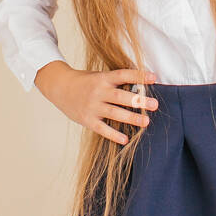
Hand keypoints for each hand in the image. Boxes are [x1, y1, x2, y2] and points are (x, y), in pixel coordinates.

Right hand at [36, 63, 159, 145]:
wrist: (60, 87)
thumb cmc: (85, 82)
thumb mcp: (99, 76)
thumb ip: (116, 82)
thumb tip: (141, 85)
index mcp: (103, 78)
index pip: (123, 75)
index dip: (138, 76)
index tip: (153, 78)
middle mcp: (98, 92)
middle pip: (120, 96)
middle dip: (138, 101)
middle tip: (154, 104)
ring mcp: (92, 106)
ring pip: (114, 113)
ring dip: (131, 118)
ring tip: (146, 122)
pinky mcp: (87, 119)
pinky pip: (102, 129)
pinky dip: (113, 135)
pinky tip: (125, 140)